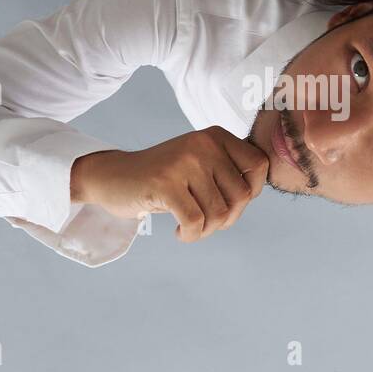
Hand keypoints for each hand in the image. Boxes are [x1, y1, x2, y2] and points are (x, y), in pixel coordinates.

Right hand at [70, 128, 268, 241]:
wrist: (114, 177)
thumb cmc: (164, 179)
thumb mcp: (201, 164)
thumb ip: (230, 173)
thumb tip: (256, 192)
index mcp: (216, 136)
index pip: (259, 165)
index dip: (251, 192)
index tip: (228, 201)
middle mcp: (203, 144)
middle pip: (241, 195)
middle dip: (227, 218)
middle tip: (206, 221)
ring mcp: (184, 162)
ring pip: (219, 213)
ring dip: (207, 230)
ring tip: (191, 227)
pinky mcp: (165, 184)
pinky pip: (196, 222)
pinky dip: (191, 235)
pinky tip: (179, 232)